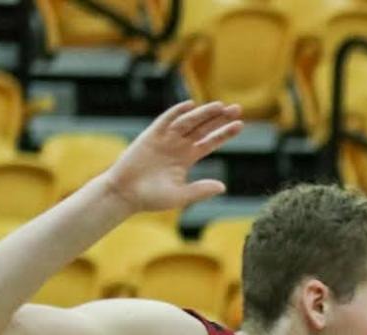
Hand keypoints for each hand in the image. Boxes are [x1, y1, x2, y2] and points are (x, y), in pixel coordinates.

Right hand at [102, 101, 242, 213]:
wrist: (125, 194)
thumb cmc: (152, 197)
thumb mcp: (181, 196)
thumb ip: (200, 190)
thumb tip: (223, 186)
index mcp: (187, 158)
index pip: (210, 142)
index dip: (225, 133)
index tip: (241, 125)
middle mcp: (178, 145)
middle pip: (203, 128)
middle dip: (219, 118)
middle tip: (238, 109)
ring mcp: (164, 139)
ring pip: (188, 122)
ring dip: (203, 114)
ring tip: (220, 106)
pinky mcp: (150, 136)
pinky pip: (165, 121)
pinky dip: (176, 113)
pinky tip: (190, 106)